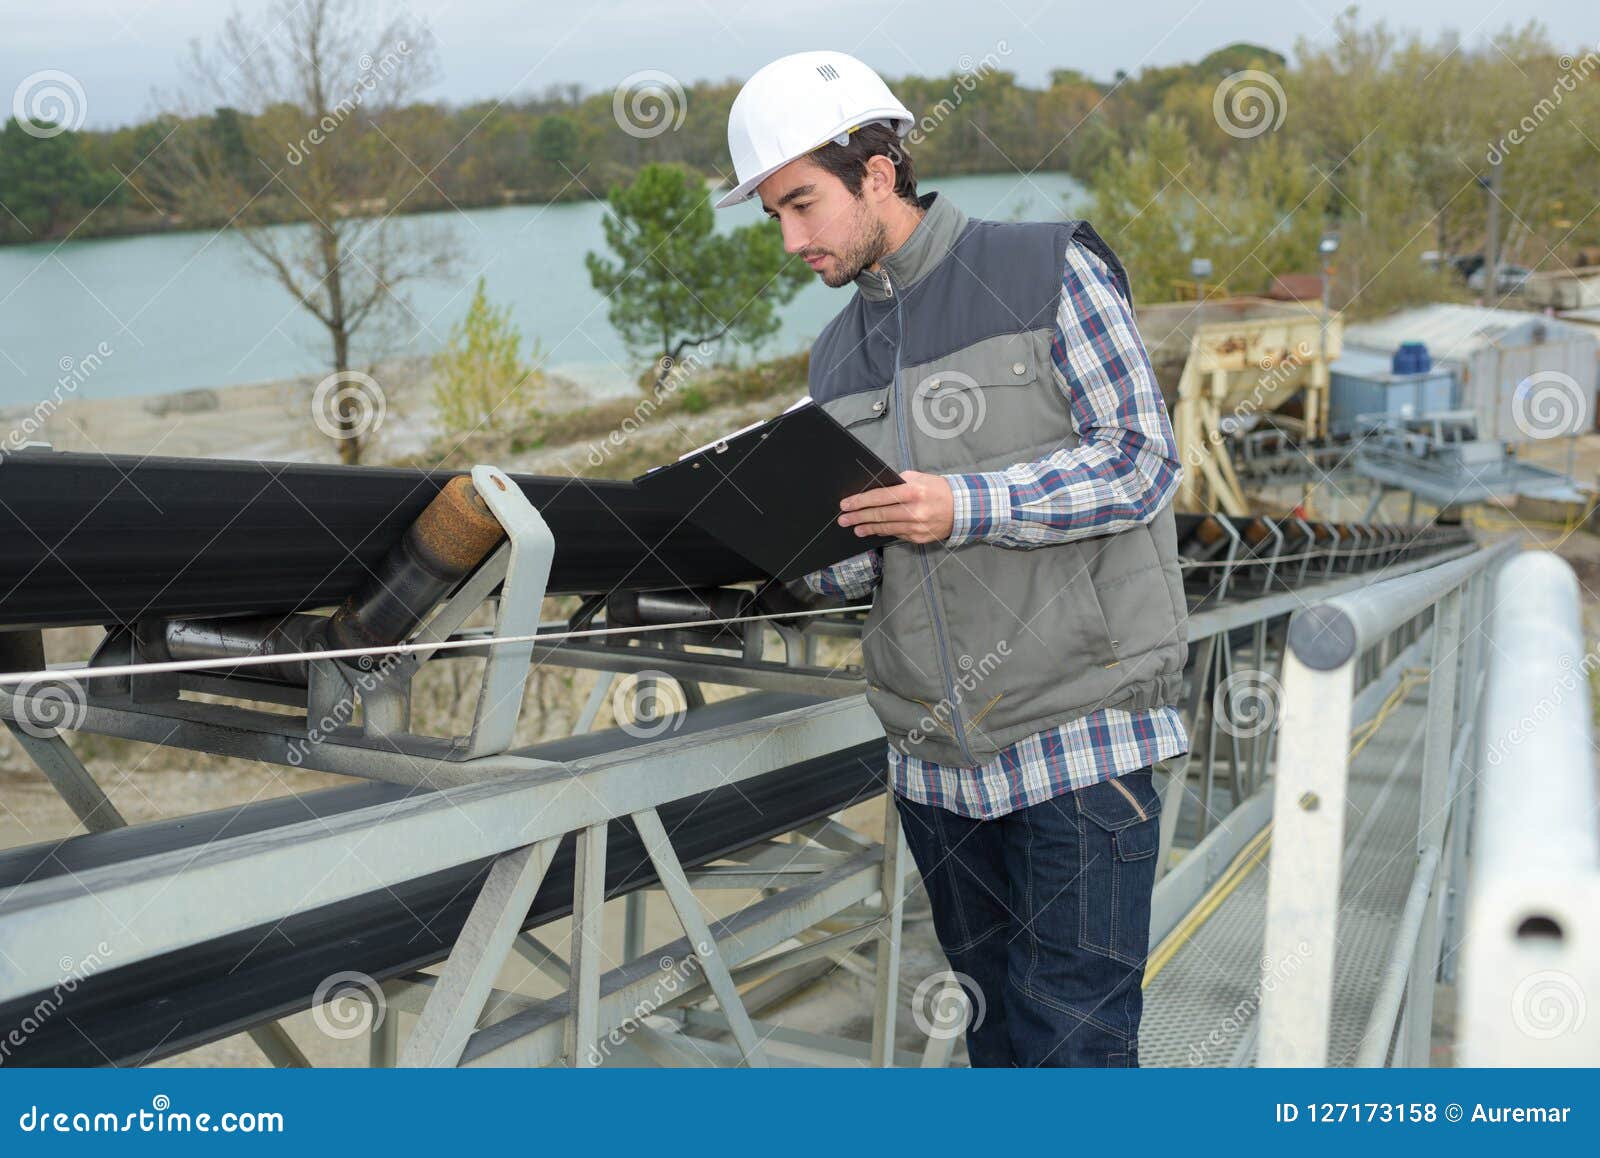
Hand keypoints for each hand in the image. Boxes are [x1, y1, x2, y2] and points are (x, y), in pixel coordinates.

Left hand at [838, 470, 953, 543]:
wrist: (962, 508)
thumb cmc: (938, 490)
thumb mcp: (919, 478)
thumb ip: (898, 482)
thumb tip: (876, 488)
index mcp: (913, 492)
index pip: (880, 497)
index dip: (860, 501)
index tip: (846, 504)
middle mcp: (914, 511)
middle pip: (880, 514)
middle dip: (858, 517)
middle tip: (843, 519)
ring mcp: (917, 527)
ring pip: (886, 528)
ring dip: (867, 527)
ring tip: (854, 527)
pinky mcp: (919, 538)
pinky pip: (896, 534)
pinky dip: (884, 531)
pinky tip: (873, 530)